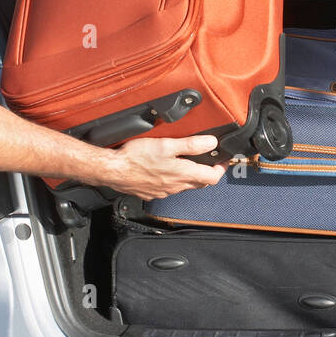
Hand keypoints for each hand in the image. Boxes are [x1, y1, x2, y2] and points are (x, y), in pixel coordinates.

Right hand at [106, 134, 227, 199]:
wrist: (113, 170)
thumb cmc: (136, 157)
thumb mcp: (167, 145)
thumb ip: (191, 144)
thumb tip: (211, 142)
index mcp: (182, 174)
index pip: (212, 178)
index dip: (221, 169)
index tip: (222, 160)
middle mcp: (176, 186)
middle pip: (200, 183)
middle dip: (207, 173)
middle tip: (209, 161)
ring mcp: (164, 192)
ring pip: (185, 186)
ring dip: (191, 177)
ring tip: (189, 163)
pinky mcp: (152, 193)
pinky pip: (169, 189)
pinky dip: (174, 181)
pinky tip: (167, 171)